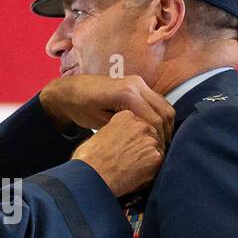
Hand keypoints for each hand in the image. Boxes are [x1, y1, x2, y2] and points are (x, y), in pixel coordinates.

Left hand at [40, 74, 173, 145]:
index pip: (155, 120)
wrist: (70, 91)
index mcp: (127, 94)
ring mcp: (138, 82)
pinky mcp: (137, 84)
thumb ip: (125, 130)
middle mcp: (137, 85)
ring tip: (161, 143)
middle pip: (165, 111)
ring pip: (164, 105)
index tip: (159, 155)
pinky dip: (159, 116)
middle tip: (163, 151)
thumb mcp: (101, 124)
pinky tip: (154, 131)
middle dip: (166, 133)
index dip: (160, 140)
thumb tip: (146, 143)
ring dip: (165, 124)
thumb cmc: (81, 109)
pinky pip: (156, 101)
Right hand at [71, 109, 164, 196]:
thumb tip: (123, 140)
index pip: (141, 125)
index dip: (136, 139)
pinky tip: (137, 176)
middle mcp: (141, 124)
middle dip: (145, 148)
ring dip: (149, 160)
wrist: (92, 175)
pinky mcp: (156, 156)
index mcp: (126, 115)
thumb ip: (117, 132)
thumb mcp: (101, 134)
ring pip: (158, 149)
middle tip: (133, 161)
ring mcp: (151, 139)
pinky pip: (160, 165)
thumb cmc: (89, 159)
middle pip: (152, 135)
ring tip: (133, 170)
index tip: (130, 148)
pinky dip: (151, 172)